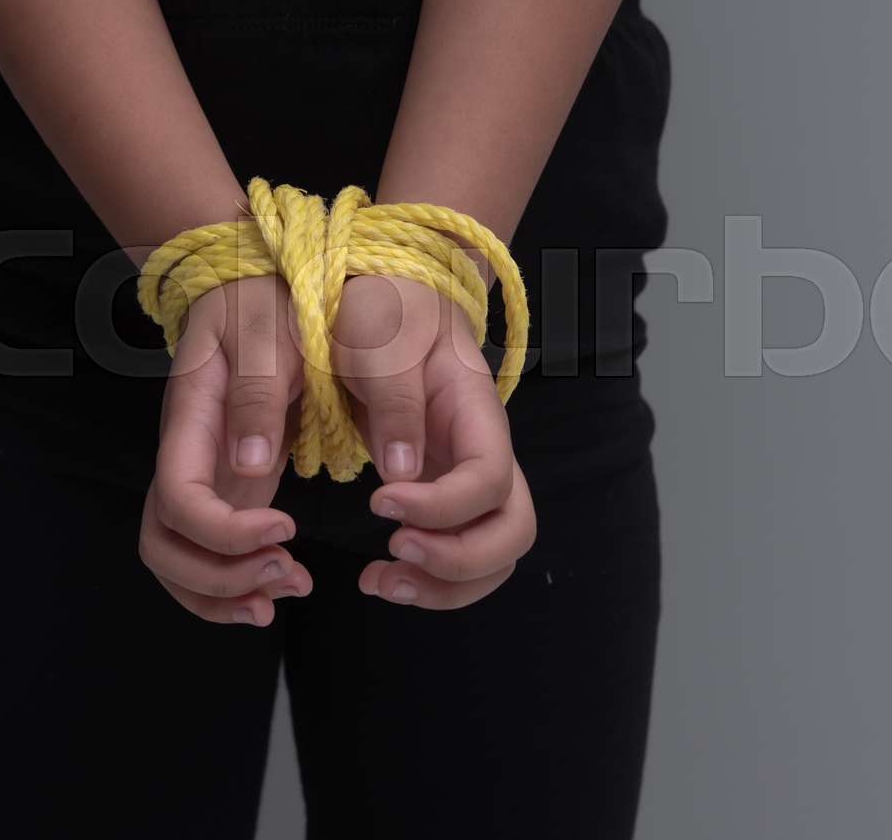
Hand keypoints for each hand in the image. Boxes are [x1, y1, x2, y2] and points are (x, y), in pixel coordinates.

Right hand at [139, 274, 312, 626]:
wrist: (256, 284)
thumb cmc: (265, 304)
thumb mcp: (267, 334)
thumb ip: (258, 395)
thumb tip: (252, 467)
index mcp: (190, 422)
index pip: (179, 502)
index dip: (224, 532)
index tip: (287, 527)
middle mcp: (183, 458)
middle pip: (164, 547)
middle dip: (219, 578)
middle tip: (289, 573)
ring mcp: (198, 476)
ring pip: (176, 560)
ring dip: (223, 592)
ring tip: (287, 593)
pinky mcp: (222, 486)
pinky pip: (204, 553)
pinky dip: (231, 583)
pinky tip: (276, 591)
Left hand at [333, 273, 536, 609]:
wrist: (385, 306)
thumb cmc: (384, 313)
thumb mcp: (382, 338)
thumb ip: (394, 398)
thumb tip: (401, 472)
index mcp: (477, 413)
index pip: (491, 478)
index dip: (444, 506)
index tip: (379, 502)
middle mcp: (486, 456)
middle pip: (513, 531)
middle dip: (458, 560)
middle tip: (394, 553)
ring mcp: (469, 484)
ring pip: (493, 558)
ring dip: (444, 587)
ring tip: (380, 583)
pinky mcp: (445, 504)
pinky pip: (459, 560)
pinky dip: (428, 584)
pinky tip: (378, 579)